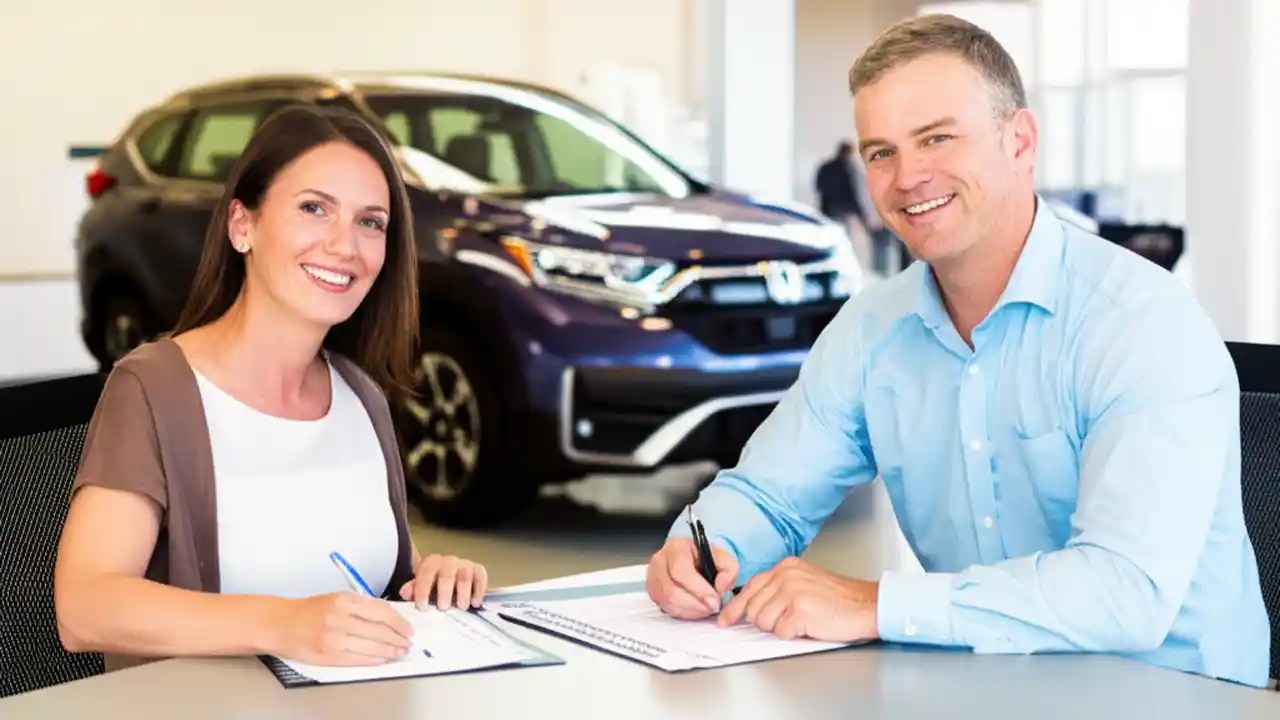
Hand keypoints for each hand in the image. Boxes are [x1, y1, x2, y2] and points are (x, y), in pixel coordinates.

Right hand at [276, 593, 412, 665]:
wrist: (281, 624)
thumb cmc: (309, 611)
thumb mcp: (336, 598)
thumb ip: (361, 606)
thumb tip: (388, 618)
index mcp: (345, 600)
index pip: (381, 611)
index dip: (399, 622)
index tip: (408, 628)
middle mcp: (340, 618)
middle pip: (380, 630)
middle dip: (398, 638)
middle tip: (408, 643)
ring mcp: (334, 638)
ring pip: (372, 646)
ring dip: (390, 651)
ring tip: (399, 652)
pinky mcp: (328, 655)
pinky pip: (358, 658)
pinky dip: (374, 660)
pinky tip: (382, 659)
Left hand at [400, 554, 488, 610]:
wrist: (450, 577)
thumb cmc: (434, 586)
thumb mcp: (421, 587)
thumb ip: (414, 589)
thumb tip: (405, 593)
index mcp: (431, 563)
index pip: (426, 573)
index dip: (423, 590)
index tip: (422, 607)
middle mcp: (448, 561)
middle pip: (447, 574)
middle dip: (445, 591)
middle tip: (443, 607)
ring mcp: (464, 565)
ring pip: (465, 575)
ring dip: (463, 592)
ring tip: (461, 607)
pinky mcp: (478, 570)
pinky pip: (481, 576)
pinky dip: (479, 589)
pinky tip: (476, 602)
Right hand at [646, 537, 738, 619]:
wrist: (690, 558)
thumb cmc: (702, 557)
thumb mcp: (721, 556)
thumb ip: (729, 568)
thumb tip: (721, 587)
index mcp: (676, 548)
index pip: (681, 571)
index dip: (699, 590)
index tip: (714, 600)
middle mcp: (659, 562)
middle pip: (671, 591)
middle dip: (695, 605)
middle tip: (712, 608)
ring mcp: (653, 579)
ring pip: (668, 602)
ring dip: (691, 611)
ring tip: (706, 609)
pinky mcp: (653, 593)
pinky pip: (666, 608)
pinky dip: (684, 613)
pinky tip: (696, 610)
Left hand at [718, 557, 877, 641]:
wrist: (866, 604)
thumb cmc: (839, 599)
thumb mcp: (804, 583)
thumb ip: (778, 590)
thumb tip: (752, 608)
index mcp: (785, 567)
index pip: (749, 588)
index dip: (735, 608)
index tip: (725, 620)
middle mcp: (785, 575)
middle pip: (753, 608)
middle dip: (765, 622)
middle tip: (787, 621)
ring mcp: (792, 590)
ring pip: (763, 622)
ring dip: (780, 628)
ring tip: (801, 621)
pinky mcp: (800, 608)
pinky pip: (781, 632)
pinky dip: (793, 634)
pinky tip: (808, 626)